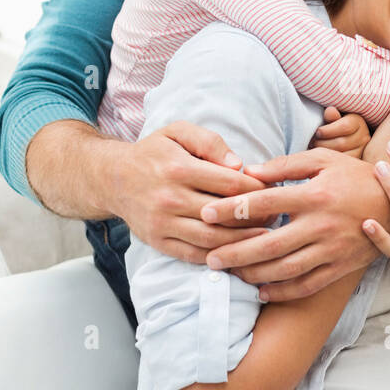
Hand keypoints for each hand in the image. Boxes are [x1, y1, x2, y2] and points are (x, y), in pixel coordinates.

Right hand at [112, 119, 270, 263]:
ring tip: (264, 238)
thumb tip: (238, 165)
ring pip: (212, 239)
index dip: (257, 190)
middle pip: (224, 215)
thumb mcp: (178, 132)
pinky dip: (219, 256)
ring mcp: (162, 223)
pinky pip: (194, 255)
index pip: (230, 184)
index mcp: (178, 168)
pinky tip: (238, 252)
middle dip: (256, 218)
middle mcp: (169, 198)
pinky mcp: (158, 241)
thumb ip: (210, 142)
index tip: (273, 191)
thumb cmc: (153, 153)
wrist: (113, 179)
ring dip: (243, 242)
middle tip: (277, 217)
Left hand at [202, 148, 389, 299]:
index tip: (206, 213)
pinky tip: (262, 291)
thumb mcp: (325, 159)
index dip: (232, 209)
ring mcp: (331, 249)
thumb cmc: (357, 177)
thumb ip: (286, 165)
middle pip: (270, 244)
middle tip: (209, 258)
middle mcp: (321, 225)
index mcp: (314, 195)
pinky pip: (308, 285)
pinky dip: (283, 291)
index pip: (265, 203)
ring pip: (286, 269)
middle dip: (235, 253)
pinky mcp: (340, 267)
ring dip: (255, 274)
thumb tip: (249, 172)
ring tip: (231, 274)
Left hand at [310, 106, 370, 157]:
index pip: (345, 126)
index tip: (317, 132)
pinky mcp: (356, 161)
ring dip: (326, 153)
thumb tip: (330, 111)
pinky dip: (331, 162)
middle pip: (342, 143)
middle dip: (323, 143)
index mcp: (358, 122)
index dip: (328, 130)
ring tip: (316, 150)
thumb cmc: (331, 124)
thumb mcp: (332, 117)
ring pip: (342, 156)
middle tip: (313, 142)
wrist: (338, 134)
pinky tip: (323, 158)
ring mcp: (362, 151)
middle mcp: (364, 137)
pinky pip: (343, 165)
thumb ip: (331, 115)